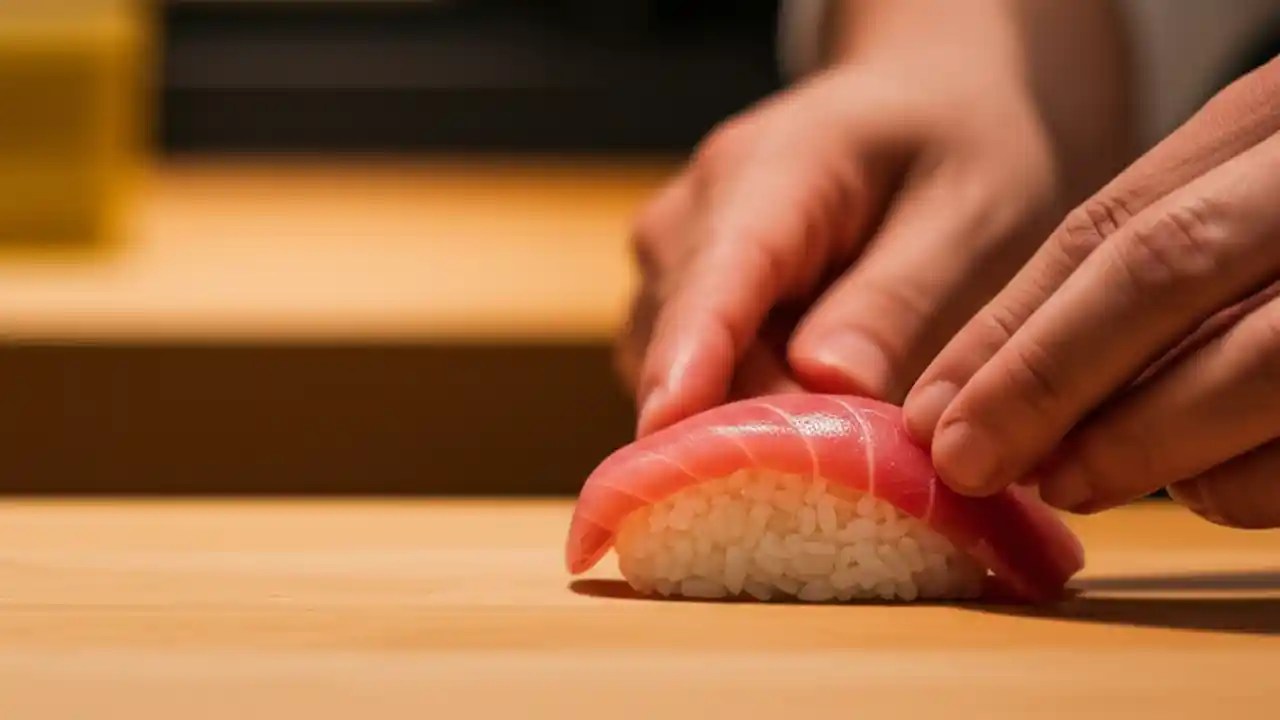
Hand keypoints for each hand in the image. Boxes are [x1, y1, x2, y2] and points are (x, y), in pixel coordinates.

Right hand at [620, 58, 1063, 435]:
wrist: (922, 107)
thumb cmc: (958, 148)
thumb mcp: (971, 211)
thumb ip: (899, 297)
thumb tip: (826, 385)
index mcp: (769, 171)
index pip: (716, 279)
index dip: (688, 364)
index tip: (668, 436)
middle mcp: (693, 216)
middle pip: (687, 347)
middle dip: (750, 428)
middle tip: (850, 488)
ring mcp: (673, 261)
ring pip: (675, 374)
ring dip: (745, 428)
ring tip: (842, 456)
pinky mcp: (677, 303)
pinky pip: (687, 381)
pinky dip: (741, 416)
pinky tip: (811, 428)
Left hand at [904, 57, 1279, 527]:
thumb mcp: (1246, 198)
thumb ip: (1148, 268)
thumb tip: (983, 391)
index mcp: (1272, 121)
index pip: (1113, 223)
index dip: (1010, 328)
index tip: (932, 413)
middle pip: (1162, 267)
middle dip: (1046, 377)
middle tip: (969, 462)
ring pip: (1253, 361)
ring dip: (1137, 441)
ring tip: (1066, 479)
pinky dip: (1246, 482)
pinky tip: (1207, 486)